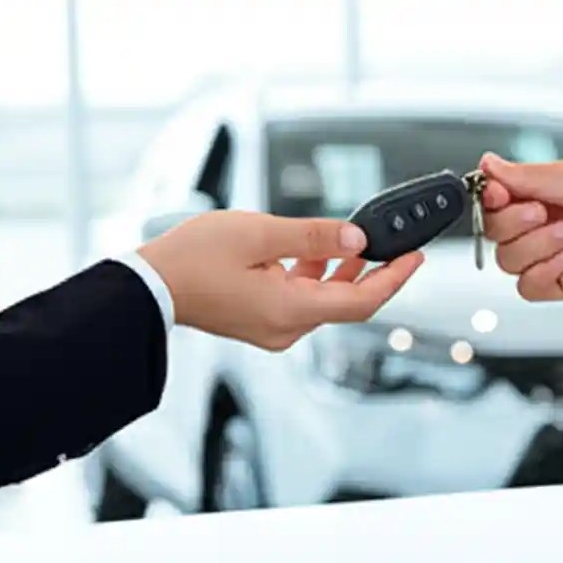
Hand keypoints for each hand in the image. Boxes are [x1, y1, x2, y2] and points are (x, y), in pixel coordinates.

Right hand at [138, 210, 422, 350]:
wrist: (147, 286)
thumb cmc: (191, 260)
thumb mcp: (259, 234)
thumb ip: (313, 237)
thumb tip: (357, 239)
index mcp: (291, 311)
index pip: (362, 301)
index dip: (395, 279)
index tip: (415, 257)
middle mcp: (286, 328)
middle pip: (347, 301)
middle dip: (372, 270)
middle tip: (392, 242)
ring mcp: (273, 328)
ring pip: (324, 299)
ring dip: (341, 270)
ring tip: (354, 238)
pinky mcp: (260, 321)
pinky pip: (300, 299)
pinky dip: (313, 275)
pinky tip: (311, 250)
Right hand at [478, 152, 562, 335]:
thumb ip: (527, 176)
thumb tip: (488, 163)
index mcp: (550, 188)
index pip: (498, 194)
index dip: (492, 196)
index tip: (499, 193)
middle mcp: (549, 219)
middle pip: (496, 229)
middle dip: (514, 222)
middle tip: (542, 213)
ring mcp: (555, 252)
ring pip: (508, 259)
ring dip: (534, 247)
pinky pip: (527, 287)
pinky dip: (540, 274)